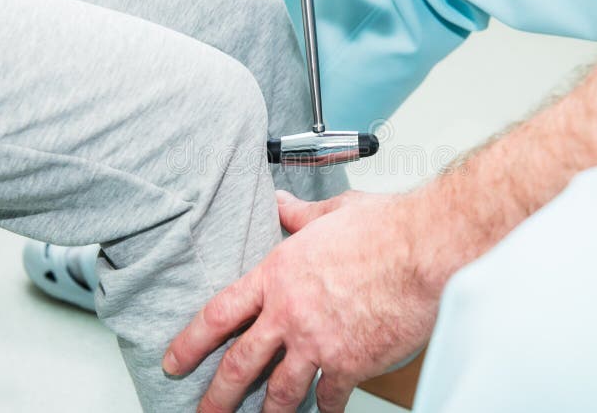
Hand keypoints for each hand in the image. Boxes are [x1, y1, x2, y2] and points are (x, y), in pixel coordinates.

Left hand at [163, 189, 442, 411]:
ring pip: (280, 391)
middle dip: (217, 396)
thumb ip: (300, 214)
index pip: (220, 314)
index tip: (175, 360)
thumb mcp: (332, 212)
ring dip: (269, 412)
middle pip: (240, 364)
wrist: (421, 250)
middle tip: (204, 412)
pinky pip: (330, 396)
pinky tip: (326, 411)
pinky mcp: (350, 363)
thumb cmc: (383, 228)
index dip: (191, 341)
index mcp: (278, 275)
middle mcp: (290, 313)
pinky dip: (327, 408)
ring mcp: (317, 343)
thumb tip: (282, 203)